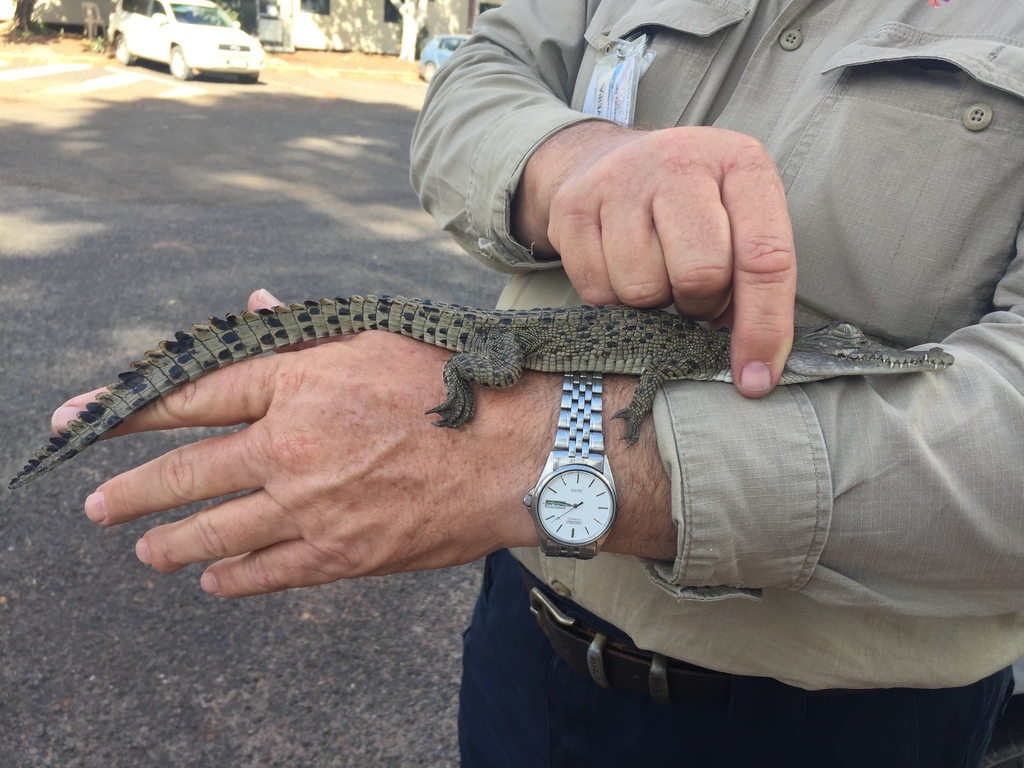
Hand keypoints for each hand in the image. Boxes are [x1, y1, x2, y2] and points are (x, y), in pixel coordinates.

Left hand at [54, 291, 554, 596]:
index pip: (191, 396)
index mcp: (296, 381)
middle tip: (97, 506)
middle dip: (132, 491)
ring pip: (215, 531)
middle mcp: (289, 446)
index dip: (128, 409)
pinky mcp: (341, 553)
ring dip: (170, 541)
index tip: (82, 421)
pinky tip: (211, 580)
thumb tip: (251, 310)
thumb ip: (303, 332)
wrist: (519, 451)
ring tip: (144, 549)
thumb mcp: (375, 337)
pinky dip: (231, 578)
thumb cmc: (453, 383)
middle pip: (185, 472)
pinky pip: (267, 571)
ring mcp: (311, 506)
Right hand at [513, 122, 795, 396]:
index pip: (764, 256)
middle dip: (698, 304)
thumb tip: (751, 364)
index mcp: (740, 163)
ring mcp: (621, 178)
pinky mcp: (573, 205)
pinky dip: (612, 298)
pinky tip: (619, 268)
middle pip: (700, 274)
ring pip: (643, 288)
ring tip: (654, 272)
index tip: (755, 380)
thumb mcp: (737, 220)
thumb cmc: (690, 206)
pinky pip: (596, 291)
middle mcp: (680, 159)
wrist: (608, 160)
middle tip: (691, 293)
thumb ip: (754, 281)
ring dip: (652, 302)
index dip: (764, 326)